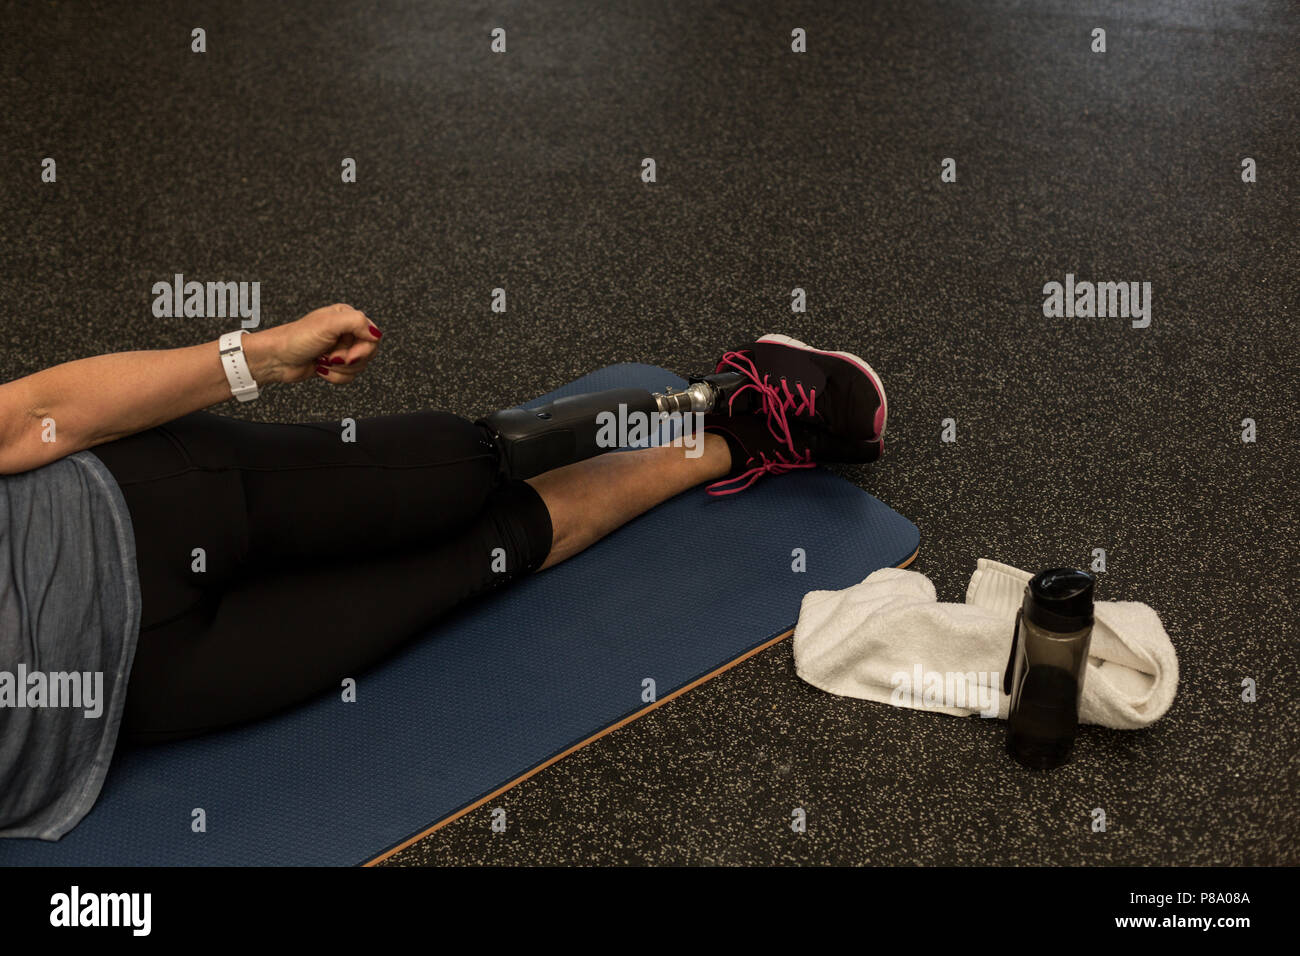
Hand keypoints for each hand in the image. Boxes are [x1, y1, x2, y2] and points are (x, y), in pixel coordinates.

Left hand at [246, 304, 383, 384]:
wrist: (277, 359)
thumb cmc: (296, 339)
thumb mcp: (328, 324)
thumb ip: (356, 322)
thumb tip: (376, 333)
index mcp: (347, 317)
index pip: (373, 336)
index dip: (363, 349)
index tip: (348, 355)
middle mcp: (346, 331)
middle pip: (368, 353)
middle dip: (348, 360)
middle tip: (331, 357)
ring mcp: (341, 348)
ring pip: (359, 367)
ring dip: (339, 369)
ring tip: (323, 360)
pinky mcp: (335, 364)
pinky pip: (349, 376)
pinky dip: (335, 377)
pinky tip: (322, 368)